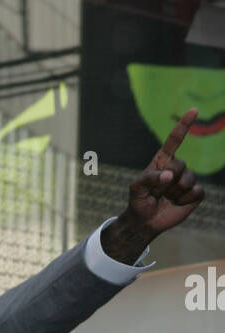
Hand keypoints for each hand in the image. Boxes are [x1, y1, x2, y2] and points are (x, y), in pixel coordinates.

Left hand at [102, 111, 204, 260]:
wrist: (145, 221)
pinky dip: (185, 200)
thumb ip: (148, 178)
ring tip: (166, 198)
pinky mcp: (194, 194)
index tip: (194, 111)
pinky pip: (197, 192)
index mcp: (162, 161)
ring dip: (175, 192)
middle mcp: (176, 168)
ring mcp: (186, 180)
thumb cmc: (139, 201)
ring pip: (189, 180)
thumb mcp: (136, 188)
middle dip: (167, 181)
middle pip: (180, 166)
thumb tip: (169, 176)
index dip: (184, 125)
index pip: (175, 140)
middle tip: (157, 192)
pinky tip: (176, 204)